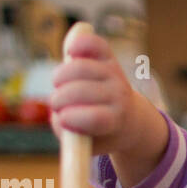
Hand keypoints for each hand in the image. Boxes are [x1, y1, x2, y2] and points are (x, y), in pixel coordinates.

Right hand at [49, 27, 142, 156]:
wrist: (128, 119)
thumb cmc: (99, 133)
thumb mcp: (86, 143)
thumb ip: (67, 133)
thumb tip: (60, 114)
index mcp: (117, 121)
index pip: (95, 118)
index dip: (71, 118)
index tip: (62, 119)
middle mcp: (120, 95)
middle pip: (81, 91)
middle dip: (59, 99)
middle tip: (58, 104)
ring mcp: (115, 74)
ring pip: (79, 67)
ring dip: (59, 77)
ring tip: (60, 85)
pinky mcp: (108, 57)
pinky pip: (92, 43)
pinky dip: (77, 44)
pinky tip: (70, 53)